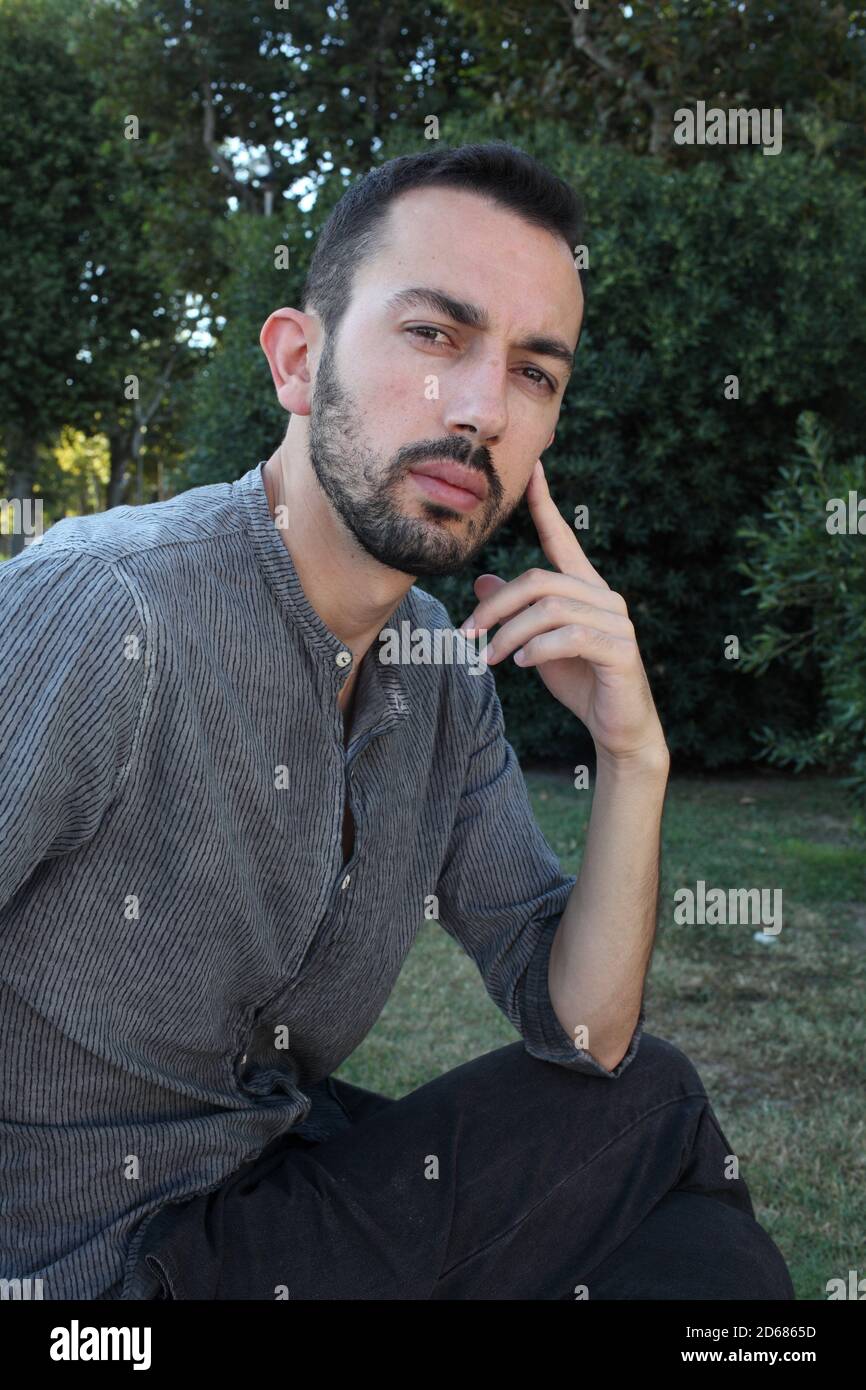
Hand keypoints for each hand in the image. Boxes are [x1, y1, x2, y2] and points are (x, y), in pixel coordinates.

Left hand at [458, 459, 667, 767]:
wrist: (617, 727)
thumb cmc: (579, 680)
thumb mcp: (535, 642)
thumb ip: (515, 611)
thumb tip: (481, 581)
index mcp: (584, 588)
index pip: (560, 538)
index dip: (545, 504)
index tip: (533, 469)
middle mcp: (604, 596)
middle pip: (538, 580)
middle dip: (496, 607)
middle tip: (468, 634)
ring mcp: (616, 622)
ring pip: (550, 609)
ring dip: (510, 634)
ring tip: (489, 658)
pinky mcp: (621, 649)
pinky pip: (571, 636)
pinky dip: (538, 649)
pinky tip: (522, 664)